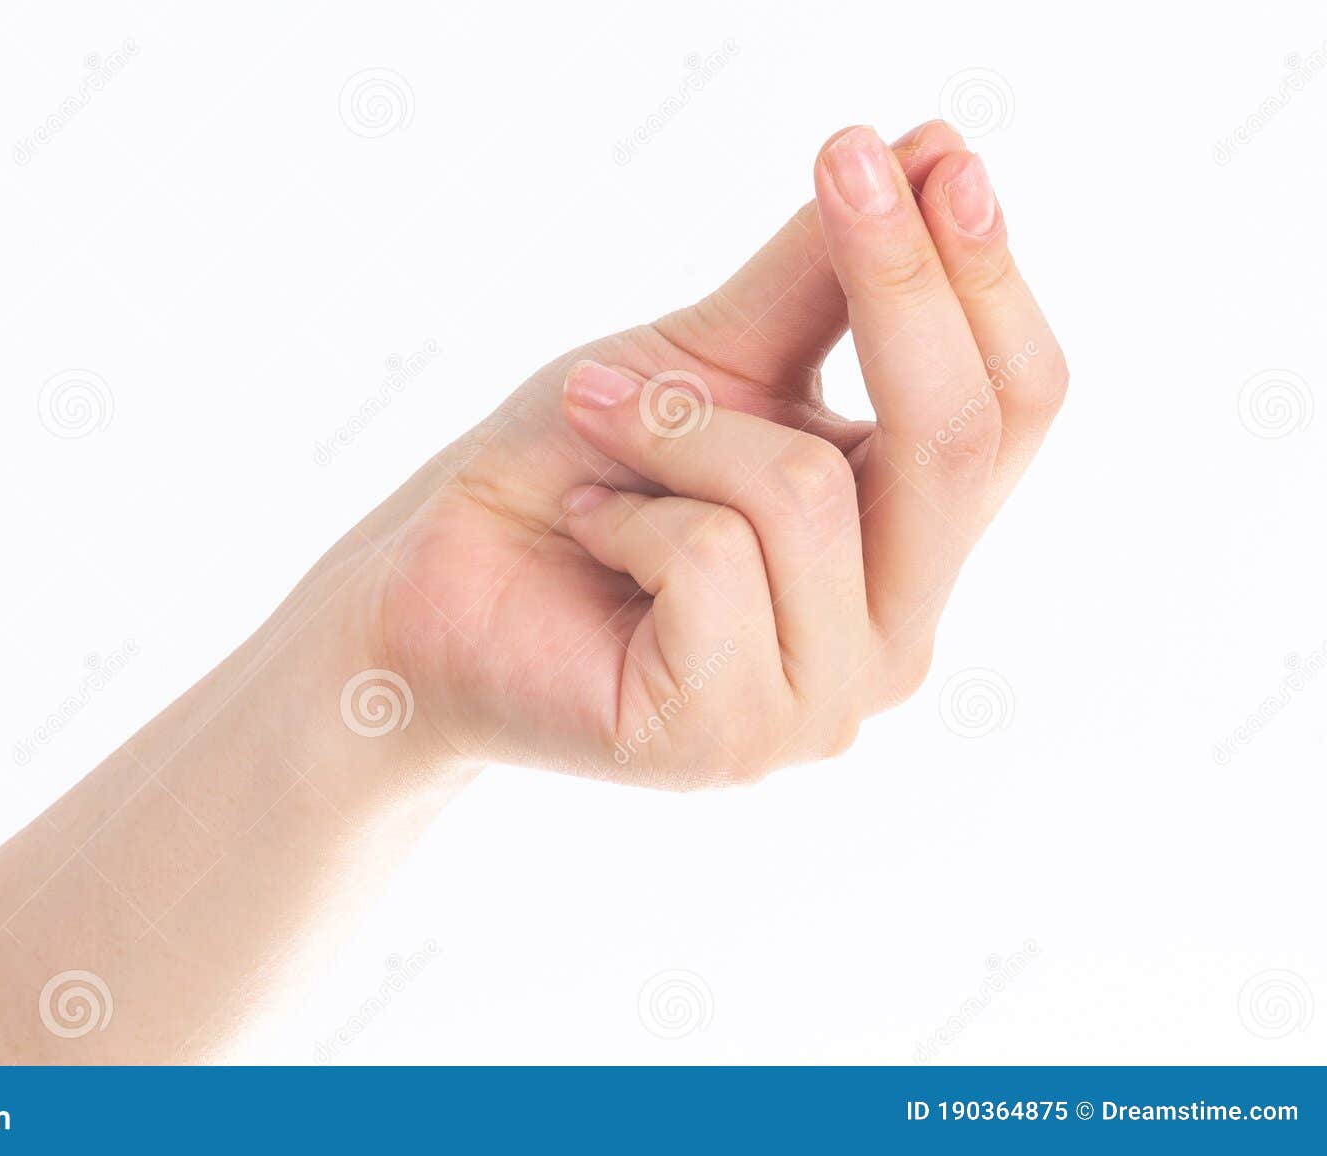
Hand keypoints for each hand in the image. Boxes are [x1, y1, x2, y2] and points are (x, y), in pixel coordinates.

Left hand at [361, 120, 1065, 786]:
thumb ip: (822, 284)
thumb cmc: (574, 466)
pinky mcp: (724, 737)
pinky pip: (708, 558)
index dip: (983, 277)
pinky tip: (590, 524)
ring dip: (674, 422)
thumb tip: (933, 151)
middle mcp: (895, 636)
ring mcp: (818, 705)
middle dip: (896, 283)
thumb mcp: (708, 359)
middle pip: (956, 446)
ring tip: (595, 418)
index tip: (936, 150)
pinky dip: (625, 507)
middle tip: (843, 160)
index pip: (1011, 411)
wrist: (439, 580)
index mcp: (910, 546)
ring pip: (802, 493)